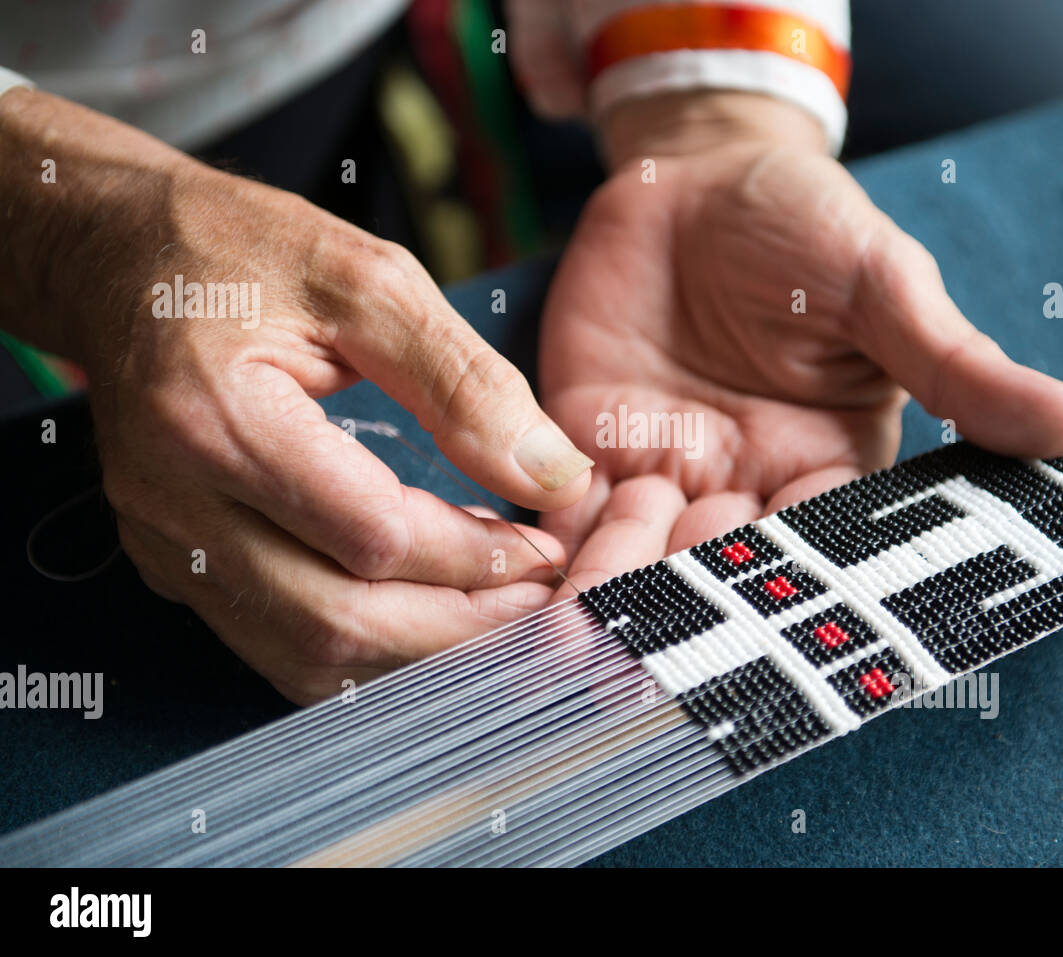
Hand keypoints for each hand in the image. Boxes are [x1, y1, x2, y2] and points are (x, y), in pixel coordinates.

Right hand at [0, 90, 592, 702]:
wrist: (117, 262)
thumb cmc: (241, 253)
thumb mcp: (369, 281)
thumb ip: (465, 382)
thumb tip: (553, 474)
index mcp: (219, 418)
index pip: (373, 538)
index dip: (475, 556)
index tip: (547, 542)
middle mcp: (175, 502)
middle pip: (339, 620)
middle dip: (461, 622)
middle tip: (539, 593)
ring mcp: (166, 545)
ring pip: (308, 656)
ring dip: (420, 651)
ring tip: (499, 608)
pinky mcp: (173, 566)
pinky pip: (279, 648)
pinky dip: (367, 649)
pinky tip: (428, 612)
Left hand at [540, 92, 1062, 589]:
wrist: (693, 178)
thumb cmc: (807, 224)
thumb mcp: (886, 287)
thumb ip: (955, 364)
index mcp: (827, 469)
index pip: (817, 552)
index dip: (794, 587)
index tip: (773, 621)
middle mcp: (744, 489)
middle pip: (718, 573)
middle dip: (690, 600)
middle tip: (658, 633)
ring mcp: (662, 474)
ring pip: (637, 557)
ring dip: (614, 581)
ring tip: (587, 604)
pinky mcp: (587, 447)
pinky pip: (567, 512)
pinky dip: (552, 543)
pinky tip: (532, 570)